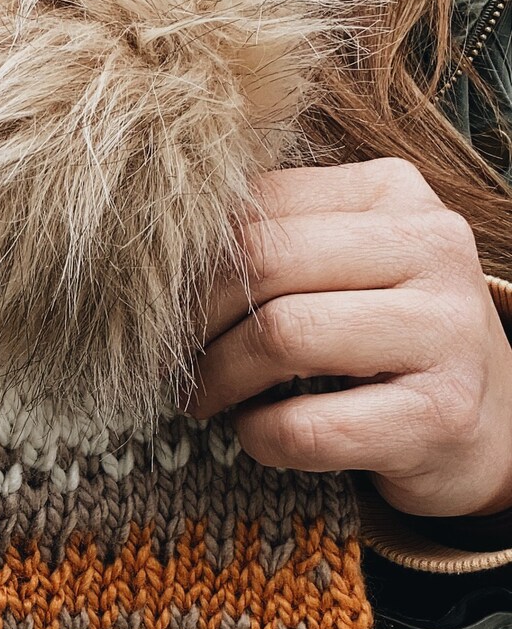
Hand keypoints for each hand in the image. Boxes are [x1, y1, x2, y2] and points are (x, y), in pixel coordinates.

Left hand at [186, 157, 511, 519]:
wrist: (488, 425)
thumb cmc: (383, 335)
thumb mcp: (341, 263)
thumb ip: (268, 238)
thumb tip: (149, 251)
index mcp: (393, 192)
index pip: (256, 205)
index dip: (188, 262)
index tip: (159, 306)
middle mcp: (432, 247)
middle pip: (261, 261)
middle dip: (194, 319)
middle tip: (171, 360)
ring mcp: (446, 331)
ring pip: (281, 335)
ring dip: (219, 378)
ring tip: (205, 398)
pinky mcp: (441, 415)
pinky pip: (308, 426)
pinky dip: (260, 436)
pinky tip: (258, 433)